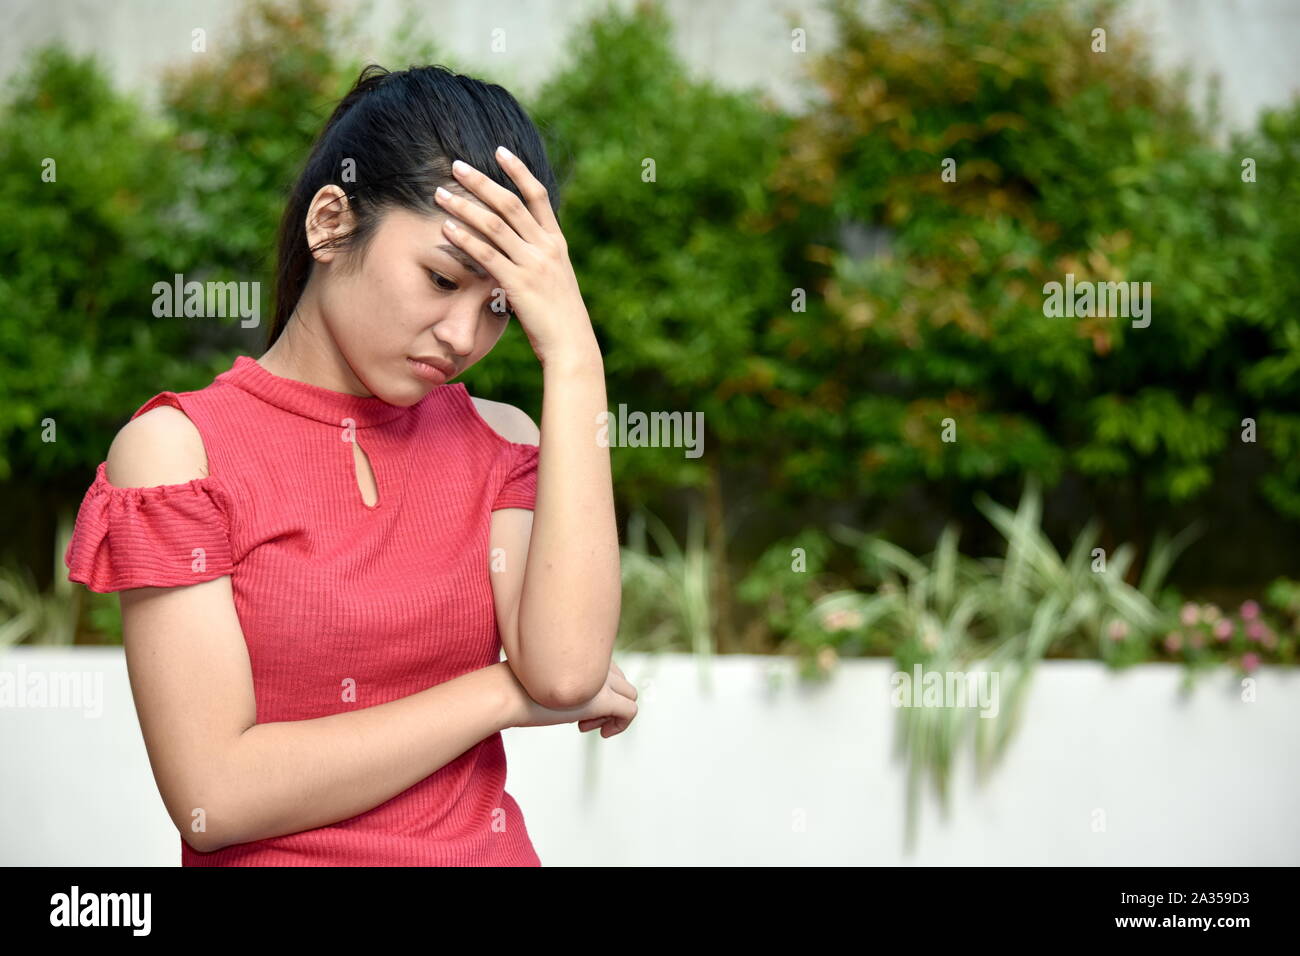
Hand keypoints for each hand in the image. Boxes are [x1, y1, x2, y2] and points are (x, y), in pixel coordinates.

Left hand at [434, 148, 596, 367]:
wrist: (571, 345)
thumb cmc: (559, 317)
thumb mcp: (555, 280)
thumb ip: (537, 258)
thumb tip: (518, 246)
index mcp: (557, 243)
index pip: (538, 196)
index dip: (519, 171)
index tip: (499, 151)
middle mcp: (546, 248)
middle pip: (510, 203)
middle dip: (482, 182)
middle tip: (456, 166)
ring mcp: (533, 265)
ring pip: (495, 225)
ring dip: (465, 206)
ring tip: (440, 194)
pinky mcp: (518, 284)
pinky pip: (487, 255)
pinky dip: (465, 240)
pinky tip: (446, 229)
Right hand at [509, 659, 637, 738]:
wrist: (505, 692)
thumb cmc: (516, 686)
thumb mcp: (543, 676)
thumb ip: (562, 676)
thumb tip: (571, 696)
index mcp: (583, 649)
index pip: (608, 668)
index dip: (597, 688)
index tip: (574, 705)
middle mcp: (596, 660)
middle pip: (621, 681)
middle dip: (606, 702)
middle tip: (579, 719)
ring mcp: (602, 679)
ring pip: (629, 695)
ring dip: (611, 714)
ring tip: (584, 725)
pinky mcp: (603, 700)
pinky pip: (630, 711)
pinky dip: (621, 725)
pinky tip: (600, 733)